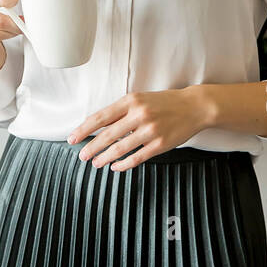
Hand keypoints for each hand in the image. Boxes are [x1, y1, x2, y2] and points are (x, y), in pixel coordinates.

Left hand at [67, 87, 207, 170]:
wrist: (194, 107)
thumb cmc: (164, 103)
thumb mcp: (140, 99)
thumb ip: (121, 111)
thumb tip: (98, 127)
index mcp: (131, 100)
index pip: (101, 117)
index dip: (84, 130)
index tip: (73, 138)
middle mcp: (139, 114)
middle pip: (107, 135)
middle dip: (91, 147)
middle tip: (81, 156)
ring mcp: (150, 130)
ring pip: (120, 148)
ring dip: (104, 158)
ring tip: (95, 163)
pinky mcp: (160, 144)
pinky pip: (136, 157)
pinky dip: (123, 164)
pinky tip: (115, 167)